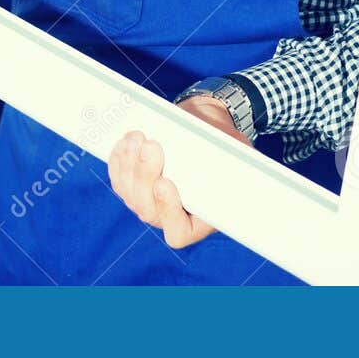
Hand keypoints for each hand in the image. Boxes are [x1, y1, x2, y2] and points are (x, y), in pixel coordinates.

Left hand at [107, 96, 247, 248]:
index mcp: (202, 219)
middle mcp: (172, 216)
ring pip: (130, 195)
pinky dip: (119, 161)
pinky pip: (120, 181)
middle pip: (148, 210)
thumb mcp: (239, 151)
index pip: (179, 232)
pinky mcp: (136, 185)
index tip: (165, 183)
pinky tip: (126, 142)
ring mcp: (151, 202)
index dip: (168, 211)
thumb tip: (221, 166)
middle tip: (151, 146)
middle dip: (145, 177)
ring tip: (137, 139)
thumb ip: (233, 163)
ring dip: (129, 166)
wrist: (208, 125)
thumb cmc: (228, 142)